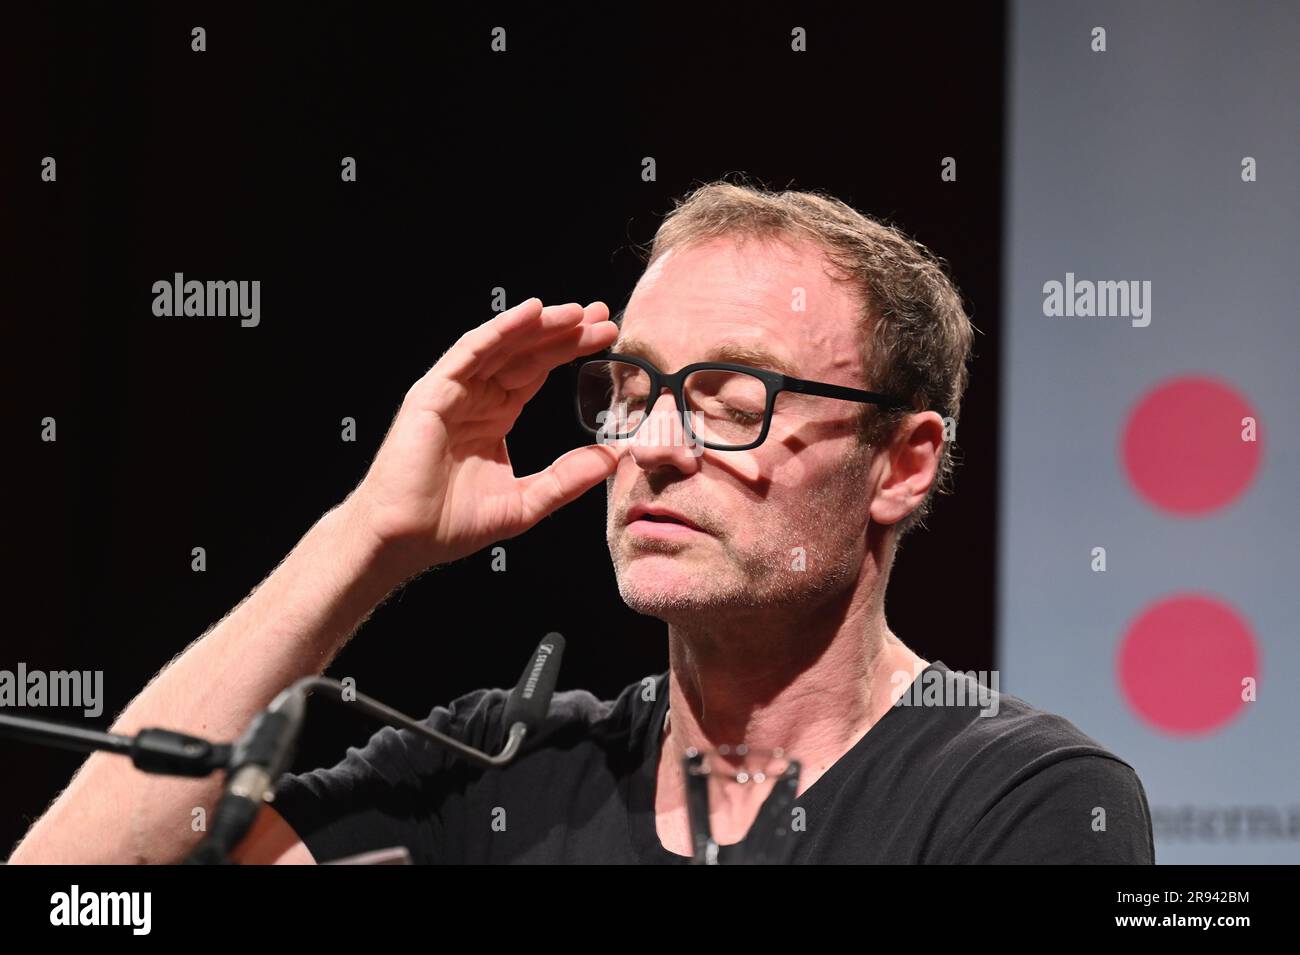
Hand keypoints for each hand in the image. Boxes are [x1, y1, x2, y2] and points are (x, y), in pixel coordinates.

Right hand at [348, 298, 620, 578]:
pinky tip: (530, 314)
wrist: (402, 540)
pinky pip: (470, 352)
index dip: (570, 353)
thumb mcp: (525, 503)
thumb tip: (613, 457)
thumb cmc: (448, 525)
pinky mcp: (433, 393)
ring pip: (503, 346)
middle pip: (526, 354)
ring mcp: (454, 392)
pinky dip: (500, 330)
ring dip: (540, 326)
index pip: (537, 373)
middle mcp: (476, 398)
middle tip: (603, 315)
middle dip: (565, 333)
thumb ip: (567, 479)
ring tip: (578, 312)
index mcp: (495, 416)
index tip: (607, 339)